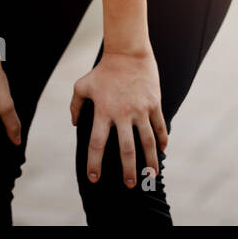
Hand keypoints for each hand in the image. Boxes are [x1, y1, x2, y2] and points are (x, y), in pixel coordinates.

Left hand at [70, 49, 166, 187]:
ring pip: (147, 141)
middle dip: (128, 170)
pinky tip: (162, 151)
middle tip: (130, 185)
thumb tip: (75, 124)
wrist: (127, 53)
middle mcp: (122, 114)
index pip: (96, 143)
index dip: (94, 163)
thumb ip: (76, 106)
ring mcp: (140, 109)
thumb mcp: (82, 85)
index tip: (94, 178)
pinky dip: (162, 140)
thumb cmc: (102, 70)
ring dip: (150, 161)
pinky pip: (160, 126)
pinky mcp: (154, 104)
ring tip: (151, 176)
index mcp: (103, 111)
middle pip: (126, 149)